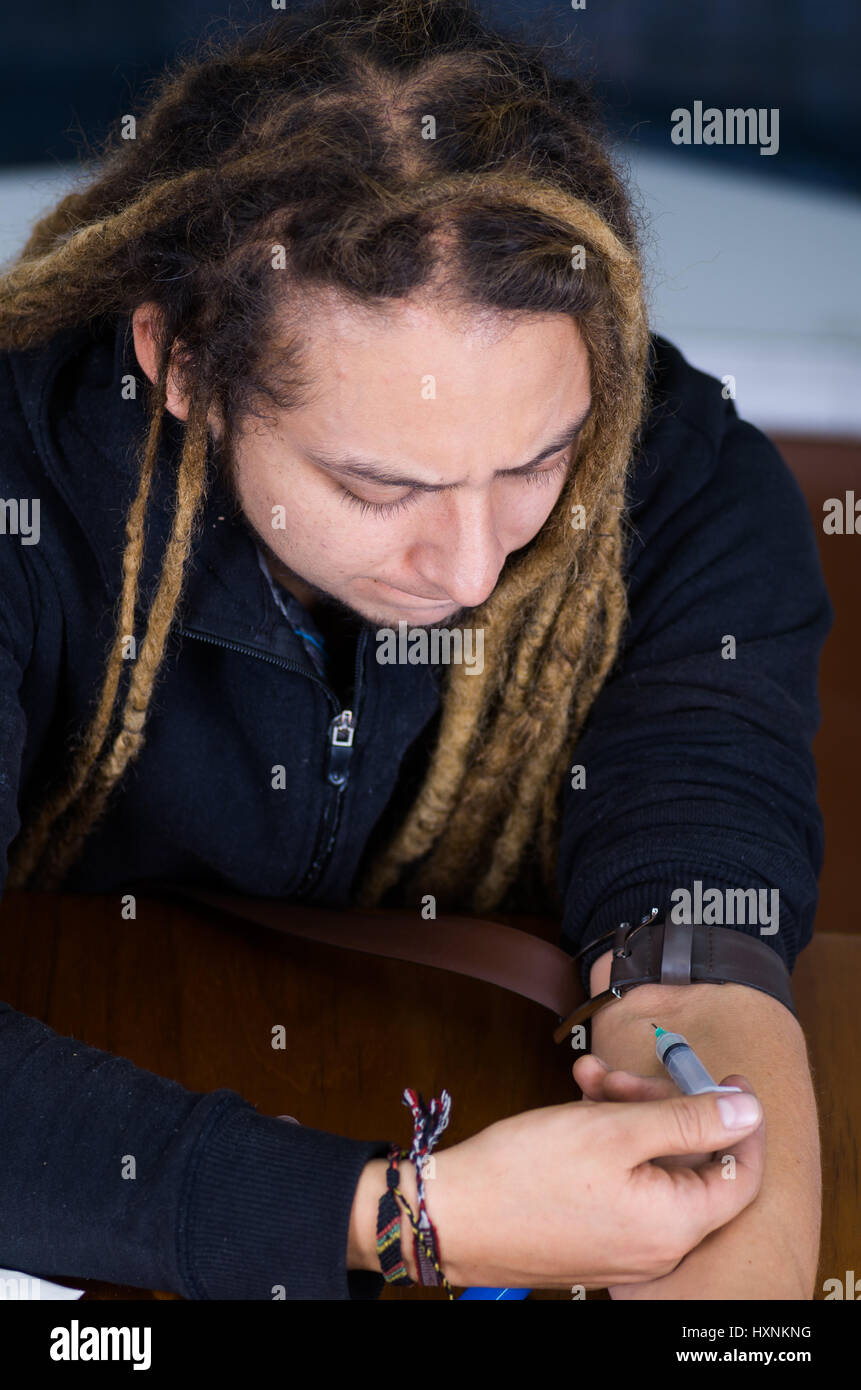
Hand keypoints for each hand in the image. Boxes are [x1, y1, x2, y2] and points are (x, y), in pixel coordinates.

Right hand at [422, 1076, 764, 1289]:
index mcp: (674, 1223)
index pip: (741, 1172)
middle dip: (660, 1105)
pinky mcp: (594, 1237)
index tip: (726, 1079)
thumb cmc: (524, 1174)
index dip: (738, 1118)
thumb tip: (748, 1111)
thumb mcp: (613, 1129)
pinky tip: (576, 1104)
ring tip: (588, 1079)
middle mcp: (658, 1245)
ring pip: (649, 1165)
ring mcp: (625, 1245)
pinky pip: (621, 1183)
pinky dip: (605, 1142)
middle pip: (688, 1162)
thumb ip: (690, 1120)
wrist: (451, 1216)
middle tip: (624, 1075)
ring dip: (625, 1114)